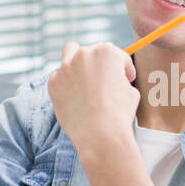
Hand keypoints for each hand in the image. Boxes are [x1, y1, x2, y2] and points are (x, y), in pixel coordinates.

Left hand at [47, 42, 139, 156]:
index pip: (117, 55)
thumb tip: (115, 80)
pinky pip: (59, 76)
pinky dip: (66, 83)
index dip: (124, 69)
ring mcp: (66, 67)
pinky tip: (74, 96)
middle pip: (92, 51)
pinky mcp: (53, 82)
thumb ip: (120, 79)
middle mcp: (85, 54)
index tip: (125, 78)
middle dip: (99, 64)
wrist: (100, 134)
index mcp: (107, 52)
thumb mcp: (131, 91)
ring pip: (70, 53)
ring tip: (84, 78)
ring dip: (77, 62)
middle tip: (104, 80)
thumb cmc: (119, 113)